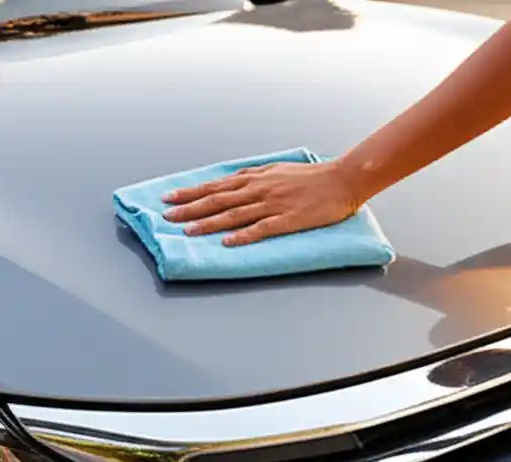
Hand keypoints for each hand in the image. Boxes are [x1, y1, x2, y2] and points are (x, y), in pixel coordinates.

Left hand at [161, 160, 364, 245]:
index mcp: (255, 178)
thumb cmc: (311, 176)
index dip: (190, 193)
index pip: (215, 186)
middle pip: (218, 200)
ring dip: (209, 223)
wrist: (343, 179)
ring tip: (188, 231)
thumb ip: (252, 178)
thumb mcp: (276, 170)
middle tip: (167, 217)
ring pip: (234, 215)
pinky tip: (227, 242)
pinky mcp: (288, 219)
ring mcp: (272, 205)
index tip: (169, 198)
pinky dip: (243, 236)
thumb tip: (230, 183)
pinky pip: (261, 229)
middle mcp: (259, 189)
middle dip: (190, 209)